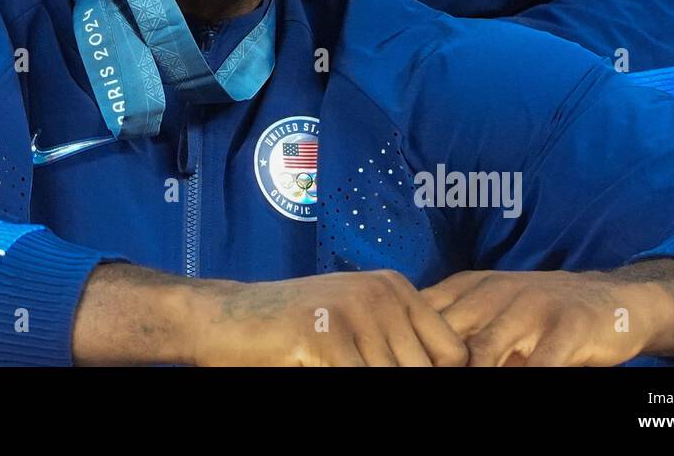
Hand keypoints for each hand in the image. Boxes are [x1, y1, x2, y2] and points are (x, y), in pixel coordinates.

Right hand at [187, 269, 468, 365]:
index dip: (436, 375)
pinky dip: (339, 385)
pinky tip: (313, 370)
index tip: (401, 377)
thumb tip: (445, 368)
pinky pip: (358, 381)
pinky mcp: (325, 333)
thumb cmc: (289, 332)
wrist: (221, 319)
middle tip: (352, 370)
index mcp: (395, 288)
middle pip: (423, 371)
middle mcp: (381, 293)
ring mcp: (354, 310)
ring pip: (391, 378)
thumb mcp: (354, 326)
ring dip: (362, 383)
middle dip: (398, 384)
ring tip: (328, 367)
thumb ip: (394, 344)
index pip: (452, 353)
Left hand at [421, 261, 673, 366]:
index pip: (422, 314)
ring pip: (484, 351)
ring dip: (475, 373)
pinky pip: (539, 364)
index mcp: (467, 286)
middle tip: (426, 378)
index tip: (404, 366)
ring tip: (469, 390)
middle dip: (435, 365)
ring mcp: (530, 308)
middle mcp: (494, 292)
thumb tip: (409, 353)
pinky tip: (522, 383)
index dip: (411, 347)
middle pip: (447, 335)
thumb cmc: (536, 311)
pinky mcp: (566, 327)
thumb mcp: (488, 308)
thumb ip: (454, 327)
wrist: (609, 298)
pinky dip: (526, 377)